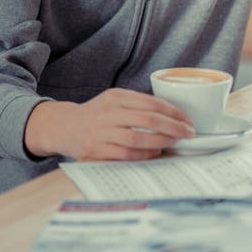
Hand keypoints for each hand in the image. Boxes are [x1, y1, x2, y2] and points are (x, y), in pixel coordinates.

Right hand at [24, 88, 195, 160]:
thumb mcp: (114, 101)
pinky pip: (125, 154)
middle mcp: (109, 112)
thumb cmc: (96, 114)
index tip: (187, 120)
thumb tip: (171, 116)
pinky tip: (155, 154)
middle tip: (188, 133)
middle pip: (148, 119)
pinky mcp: (95, 149)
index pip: (151, 102)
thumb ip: (137, 106)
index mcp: (117, 96)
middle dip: (173, 127)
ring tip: (174, 143)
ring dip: (160, 142)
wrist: (63, 126)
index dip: (173, 112)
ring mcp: (101, 131)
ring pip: (137, 138)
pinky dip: (143, 155)